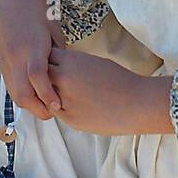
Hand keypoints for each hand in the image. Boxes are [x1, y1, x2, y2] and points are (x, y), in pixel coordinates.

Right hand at [0, 0, 64, 120]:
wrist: (12, 2)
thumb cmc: (38, 13)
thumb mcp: (54, 31)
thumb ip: (59, 54)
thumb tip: (65, 75)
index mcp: (32, 46)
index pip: (38, 77)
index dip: (48, 94)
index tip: (58, 106)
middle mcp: (17, 56)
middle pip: (23, 92)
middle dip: (38, 108)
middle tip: (53, 112)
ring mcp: (7, 61)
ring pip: (15, 93)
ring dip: (29, 105)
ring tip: (45, 108)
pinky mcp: (2, 64)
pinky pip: (11, 87)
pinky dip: (22, 96)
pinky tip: (34, 97)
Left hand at [47, 48, 173, 136]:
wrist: (136, 103)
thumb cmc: (119, 80)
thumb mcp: (93, 62)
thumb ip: (71, 64)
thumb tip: (58, 67)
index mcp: (70, 62)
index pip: (44, 58)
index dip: (48, 61)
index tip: (53, 63)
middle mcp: (63, 80)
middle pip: (40, 77)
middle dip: (44, 78)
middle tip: (53, 79)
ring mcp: (65, 101)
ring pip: (45, 97)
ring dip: (50, 95)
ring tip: (66, 93)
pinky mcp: (70, 119)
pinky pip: (57, 112)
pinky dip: (61, 108)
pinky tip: (76, 105)